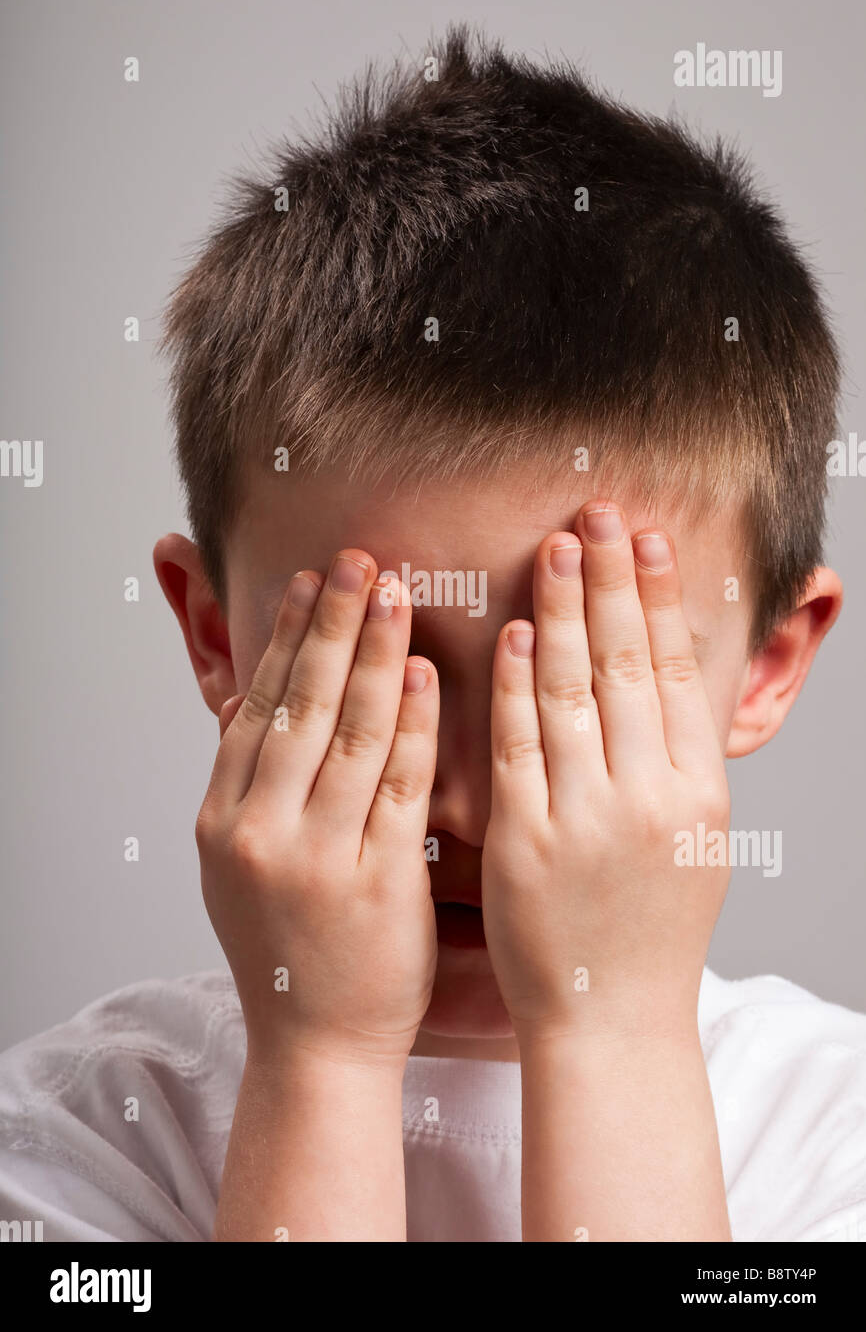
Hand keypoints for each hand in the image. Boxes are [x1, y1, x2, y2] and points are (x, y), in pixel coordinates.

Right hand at [195, 551, 438, 1067]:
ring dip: (371, 655)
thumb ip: (247, 782)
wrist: (317, 1044)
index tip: (308, 579)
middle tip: (356, 559)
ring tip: (392, 591)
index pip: (255, 707)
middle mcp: (260, 833)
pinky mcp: (377, 883)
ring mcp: (317, 858)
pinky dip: (409, 724)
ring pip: (347, 734)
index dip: (284, 637)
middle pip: (299, 706)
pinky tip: (423, 673)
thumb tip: (249, 697)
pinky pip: (396, 787)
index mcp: (223, 821)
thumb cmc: (290, 948)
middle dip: (330, 623)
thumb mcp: (240, 863)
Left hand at [481, 502, 730, 1043]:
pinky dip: (519, 684)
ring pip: (576, 691)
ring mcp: (586, 818)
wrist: (609, 1017)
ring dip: (566, 610)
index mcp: (698, 792)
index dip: (662, 597)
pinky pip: (520, 746)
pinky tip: (518, 631)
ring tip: (556, 546)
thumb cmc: (651, 928)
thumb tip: (668, 675)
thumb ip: (679, 760)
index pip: (680, 671)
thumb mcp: (695, 840)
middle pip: (630, 664)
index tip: (648, 537)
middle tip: (597, 511)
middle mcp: (650, 798)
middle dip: (612, 579)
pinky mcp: (526, 842)